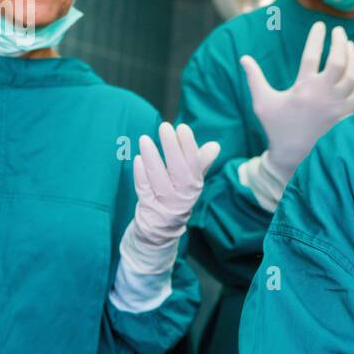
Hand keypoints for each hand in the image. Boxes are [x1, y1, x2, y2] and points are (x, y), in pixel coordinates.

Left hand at [130, 122, 219, 254]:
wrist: (162, 226)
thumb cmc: (178, 195)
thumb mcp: (192, 180)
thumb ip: (201, 162)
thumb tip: (215, 145)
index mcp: (195, 186)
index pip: (194, 164)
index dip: (189, 146)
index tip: (182, 128)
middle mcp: (183, 196)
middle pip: (178, 170)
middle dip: (171, 148)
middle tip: (165, 127)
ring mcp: (165, 203)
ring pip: (158, 179)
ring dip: (152, 158)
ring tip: (144, 139)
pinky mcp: (148, 207)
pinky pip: (144, 188)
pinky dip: (140, 174)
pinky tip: (138, 159)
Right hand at [240, 21, 353, 179]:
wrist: (294, 156)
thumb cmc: (276, 127)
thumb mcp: (262, 102)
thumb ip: (254, 78)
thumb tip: (244, 58)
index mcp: (303, 88)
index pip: (312, 55)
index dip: (316, 37)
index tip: (320, 24)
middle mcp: (324, 95)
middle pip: (339, 61)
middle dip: (340, 42)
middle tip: (338, 32)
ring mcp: (338, 106)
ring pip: (353, 75)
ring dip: (353, 57)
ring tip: (349, 45)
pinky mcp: (347, 115)